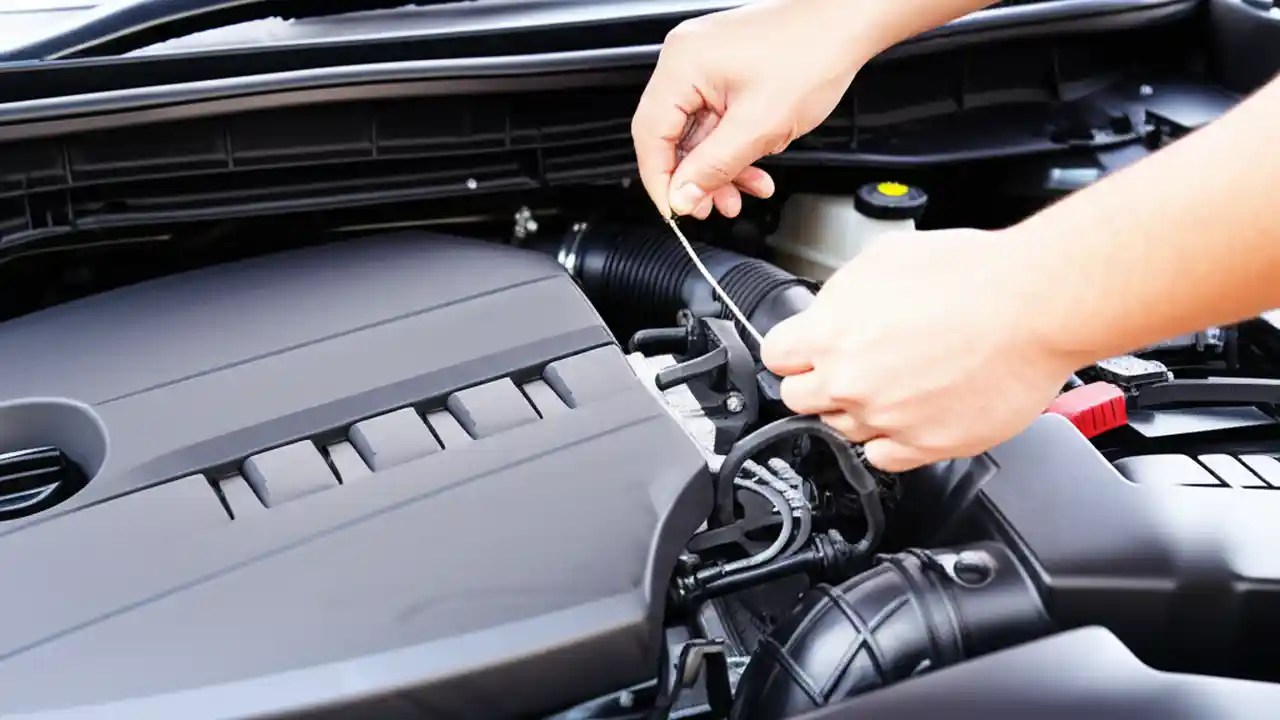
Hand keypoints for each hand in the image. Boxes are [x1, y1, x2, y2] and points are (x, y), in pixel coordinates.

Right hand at [631, 0, 867, 218]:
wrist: (847, 24)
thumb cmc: (813, 53)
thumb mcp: (760, 126)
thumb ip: (714, 167)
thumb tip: (681, 197)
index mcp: (683, 64)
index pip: (650, 134)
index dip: (660, 179)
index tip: (675, 209)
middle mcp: (686, 59)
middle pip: (672, 134)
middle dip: (695, 177)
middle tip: (710, 207)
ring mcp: (706, 63)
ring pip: (697, 132)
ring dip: (719, 168)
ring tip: (740, 194)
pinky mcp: (725, 70)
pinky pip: (716, 118)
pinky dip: (732, 147)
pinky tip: (752, 169)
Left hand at [760, 229, 1081, 471]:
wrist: (1032, 305)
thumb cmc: (971, 275)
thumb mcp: (882, 260)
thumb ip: (841, 295)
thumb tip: (830, 312)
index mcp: (830, 333)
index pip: (775, 357)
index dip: (792, 351)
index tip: (804, 351)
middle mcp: (850, 383)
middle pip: (799, 400)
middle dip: (818, 382)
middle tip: (850, 366)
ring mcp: (886, 419)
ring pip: (842, 430)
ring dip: (859, 410)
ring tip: (897, 382)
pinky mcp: (925, 446)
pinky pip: (884, 457)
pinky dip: (891, 439)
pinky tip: (911, 413)